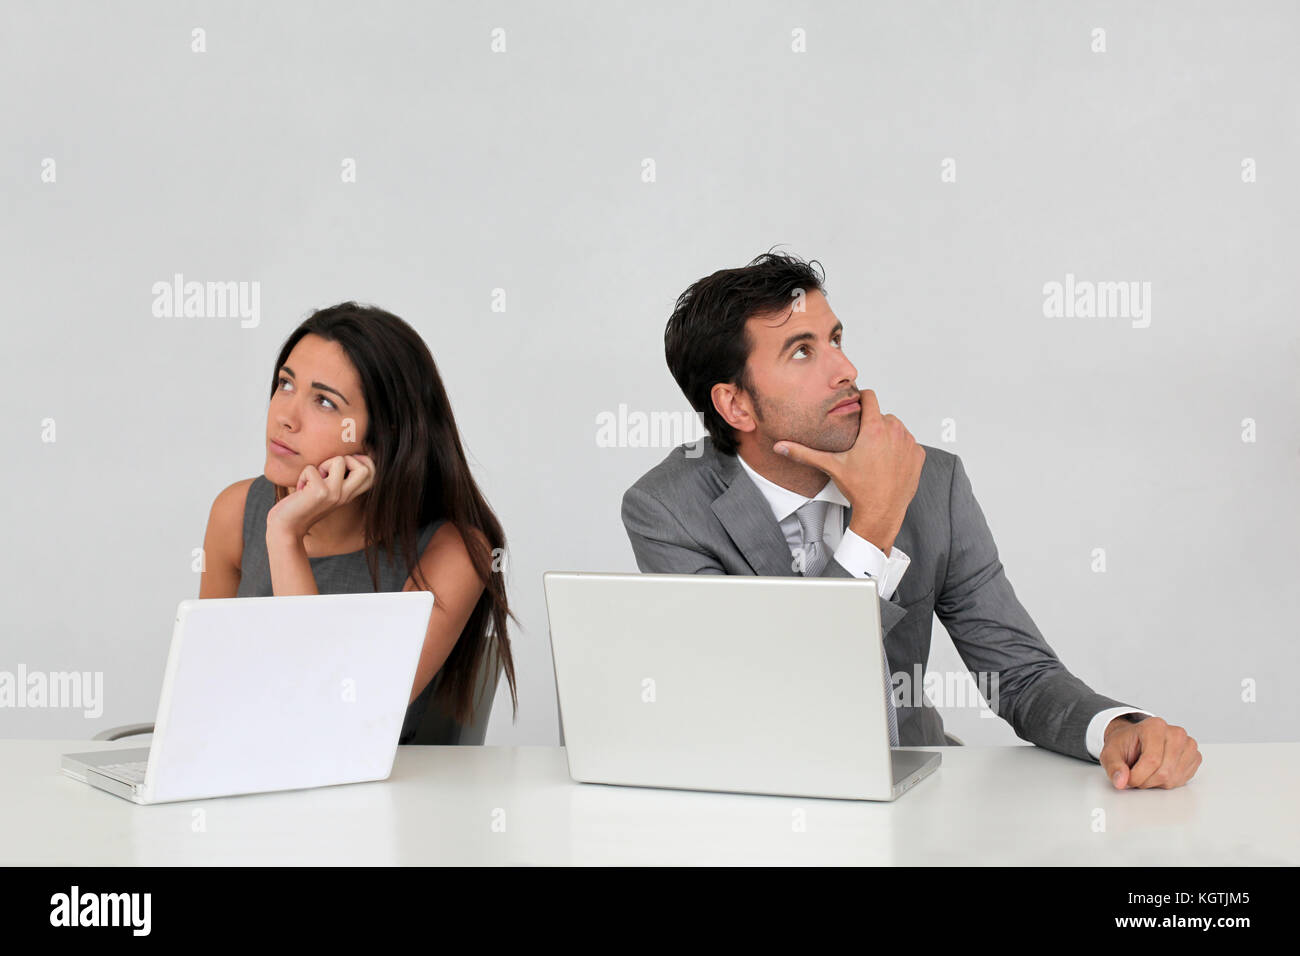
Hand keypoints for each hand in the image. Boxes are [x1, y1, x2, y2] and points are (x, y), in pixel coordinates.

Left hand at [266, 454, 375, 540]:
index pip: (372, 475)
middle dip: (347, 459)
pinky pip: (312, 469)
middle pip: (366, 469)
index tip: (343, 465)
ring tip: (314, 478)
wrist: (286, 528)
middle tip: (329, 470)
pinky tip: (301, 489)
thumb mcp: (325, 493)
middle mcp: (345, 495)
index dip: (363, 462)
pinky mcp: (320, 493)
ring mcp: (334, 494)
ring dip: (322, 464)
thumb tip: (340, 456)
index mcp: (348, 495)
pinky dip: (303, 475)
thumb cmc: (301, 506)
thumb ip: (336, 479)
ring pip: (339, 460)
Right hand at [773, 389, 924, 551]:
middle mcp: (895, 431)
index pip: (870, 397)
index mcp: (874, 428)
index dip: (861, 399)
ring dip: (888, 435)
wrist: (881, 512)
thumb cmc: (859, 489)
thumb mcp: (831, 466)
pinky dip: (900, 449)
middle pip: (882, 415)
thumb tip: (780, 447)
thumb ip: (804, 453)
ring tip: (874, 453)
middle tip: (861, 441)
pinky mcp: (918, 455)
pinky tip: (888, 462)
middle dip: (873, 424)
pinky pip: (908, 443)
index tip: (857, 407)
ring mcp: (909, 443)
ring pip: (897, 428)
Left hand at [1100, 716, 1201, 789]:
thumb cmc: (1125, 745)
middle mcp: (1176, 733)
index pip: (1151, 760)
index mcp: (1155, 726)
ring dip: (1156, 783)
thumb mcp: (1110, 752)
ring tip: (1147, 772)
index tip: (1127, 779)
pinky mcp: (1195, 756)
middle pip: (1164, 772)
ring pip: (1173, 778)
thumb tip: (1121, 781)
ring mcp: (1188, 745)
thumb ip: (1113, 766)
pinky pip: (1182, 780)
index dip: (1138, 776)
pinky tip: (1159, 771)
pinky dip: (1168, 782)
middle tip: (1136, 776)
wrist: (1136, 740)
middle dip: (1146, 781)